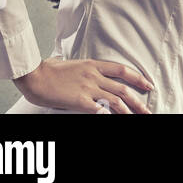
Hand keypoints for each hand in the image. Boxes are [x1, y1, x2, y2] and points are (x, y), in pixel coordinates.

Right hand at [13, 57, 154, 113]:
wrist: (34, 74)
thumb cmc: (48, 70)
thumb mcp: (73, 64)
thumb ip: (86, 69)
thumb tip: (90, 73)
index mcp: (93, 65)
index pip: (122, 70)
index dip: (138, 78)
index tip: (148, 85)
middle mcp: (94, 76)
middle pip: (123, 88)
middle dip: (138, 100)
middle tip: (148, 108)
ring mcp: (88, 88)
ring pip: (116, 99)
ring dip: (129, 110)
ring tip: (138, 117)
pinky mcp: (79, 100)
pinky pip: (99, 109)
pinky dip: (109, 114)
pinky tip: (115, 118)